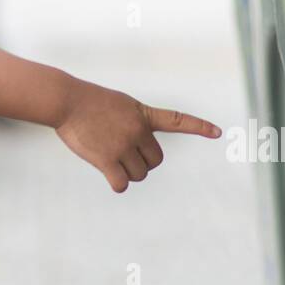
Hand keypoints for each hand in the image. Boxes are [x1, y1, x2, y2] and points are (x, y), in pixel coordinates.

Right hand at [53, 77, 221, 192]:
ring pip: (139, 174)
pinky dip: (117, 183)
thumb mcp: (119, 105)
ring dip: (127, 172)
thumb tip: (135, 153)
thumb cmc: (88, 102)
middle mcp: (138, 131)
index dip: (199, 127)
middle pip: (155, 162)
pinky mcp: (107, 159)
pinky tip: (107, 173)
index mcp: (143, 115)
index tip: (218, 132)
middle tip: (123, 153)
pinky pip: (122, 184)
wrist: (67, 101)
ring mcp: (123, 145)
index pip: (177, 120)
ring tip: (109, 155)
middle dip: (142, 162)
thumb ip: (134, 124)